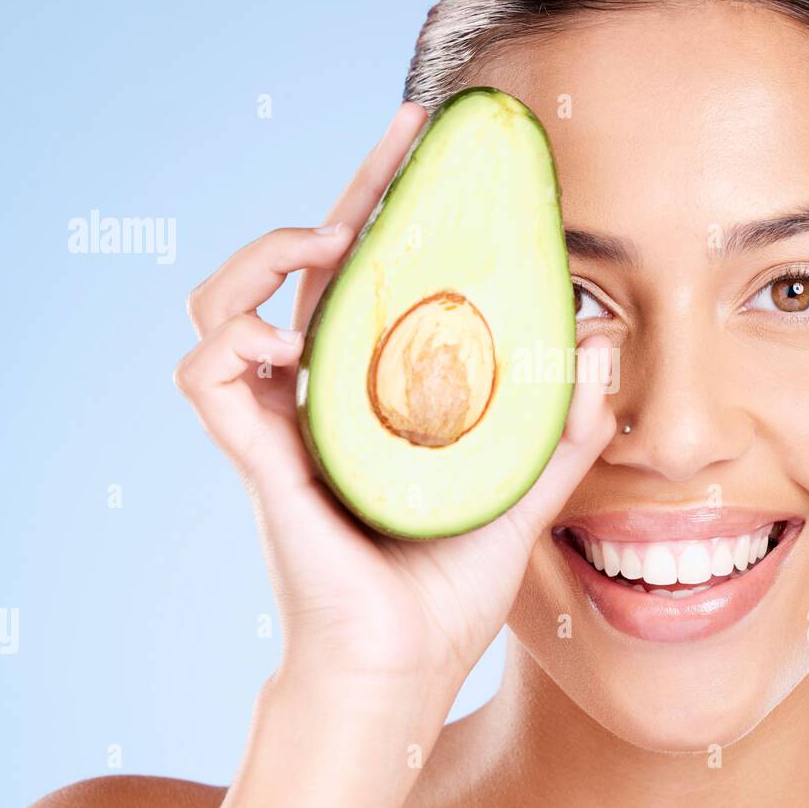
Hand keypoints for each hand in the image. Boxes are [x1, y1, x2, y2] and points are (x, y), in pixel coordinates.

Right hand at [173, 102, 615, 698]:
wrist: (402, 670)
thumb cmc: (448, 590)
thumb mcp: (523, 492)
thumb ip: (565, 427)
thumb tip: (602, 340)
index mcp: (374, 395)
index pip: (372, 277)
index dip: (392, 202)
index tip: (429, 141)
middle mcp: (320, 397)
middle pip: (306, 266)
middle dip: (347, 186)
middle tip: (402, 137)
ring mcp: (282, 424)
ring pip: (222, 305)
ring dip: (264, 257)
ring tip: (328, 245)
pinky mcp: (257, 459)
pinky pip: (206, 375)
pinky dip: (231, 339)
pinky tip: (288, 341)